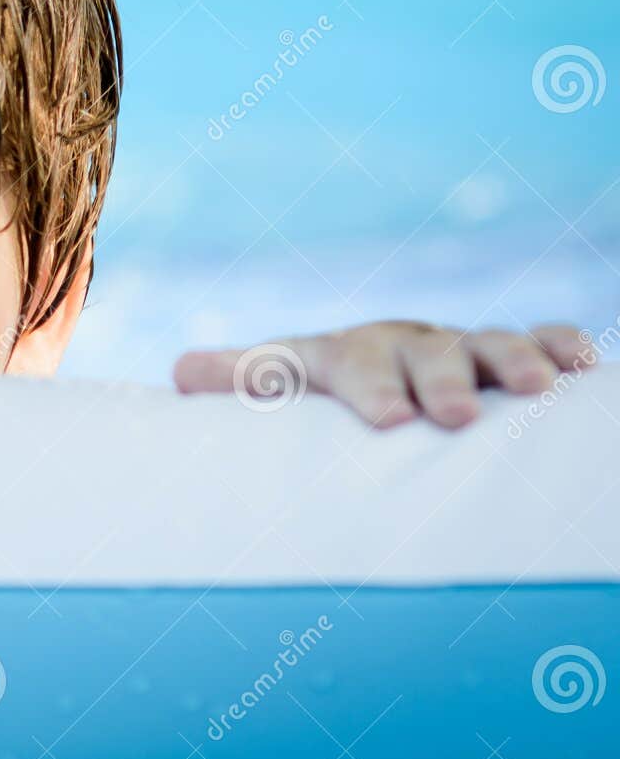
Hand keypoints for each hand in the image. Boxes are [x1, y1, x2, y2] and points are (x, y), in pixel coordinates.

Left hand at [173, 321, 593, 429]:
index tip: (389, 421)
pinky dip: (564, 346)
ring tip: (535, 389)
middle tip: (454, 415)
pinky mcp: (511, 353)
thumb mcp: (285, 384)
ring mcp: (461, 346)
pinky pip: (544, 338)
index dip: (372, 388)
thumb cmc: (326, 391)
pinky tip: (584, 368)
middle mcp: (407, 343)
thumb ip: (243, 379)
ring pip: (489, 342)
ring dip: (512, 360)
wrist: (383, 368)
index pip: (352, 363)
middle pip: (425, 351)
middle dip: (441, 379)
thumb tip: (179, 372)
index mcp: (347, 353)